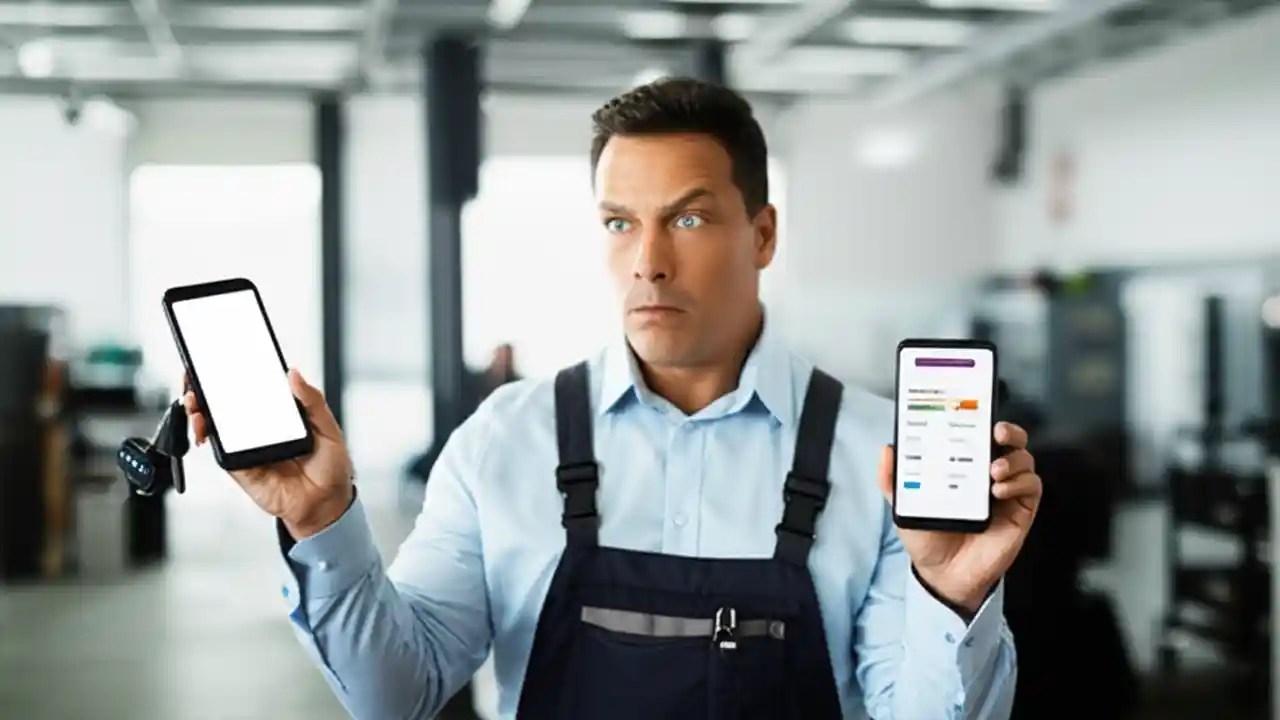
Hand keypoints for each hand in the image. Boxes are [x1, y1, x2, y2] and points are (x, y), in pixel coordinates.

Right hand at [183, 368, 354, 538]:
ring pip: (214, 425)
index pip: (250, 390)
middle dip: (205, 388)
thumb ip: (312, 400)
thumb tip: (294, 374)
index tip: (219, 358)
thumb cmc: (330, 468)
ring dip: (199, 410)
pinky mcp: (240, 467)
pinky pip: (219, 450)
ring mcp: (246, 448)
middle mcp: (258, 430)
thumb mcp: (328, 427)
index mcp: (278, 416)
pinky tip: (205, 425)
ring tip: (195, 398)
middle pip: (224, 406)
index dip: (232, 374)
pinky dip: (207, 435)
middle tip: (196, 374)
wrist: (327, 503)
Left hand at [876, 421, 1040, 613]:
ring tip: (993, 470)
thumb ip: (893, 480)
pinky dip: (1020, 482)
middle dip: (1008, 430)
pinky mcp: (1021, 511)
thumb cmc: (928, 538)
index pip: (978, 435)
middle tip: (996, 432)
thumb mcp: (905, 506)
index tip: (976, 410)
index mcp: (963, 467)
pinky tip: (1000, 489)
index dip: (981, 420)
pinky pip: (1031, 487)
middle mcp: (987, 474)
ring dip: (1013, 459)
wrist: (943, 575)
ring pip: (1024, 459)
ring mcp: (1007, 492)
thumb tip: (887, 450)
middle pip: (1010, 441)